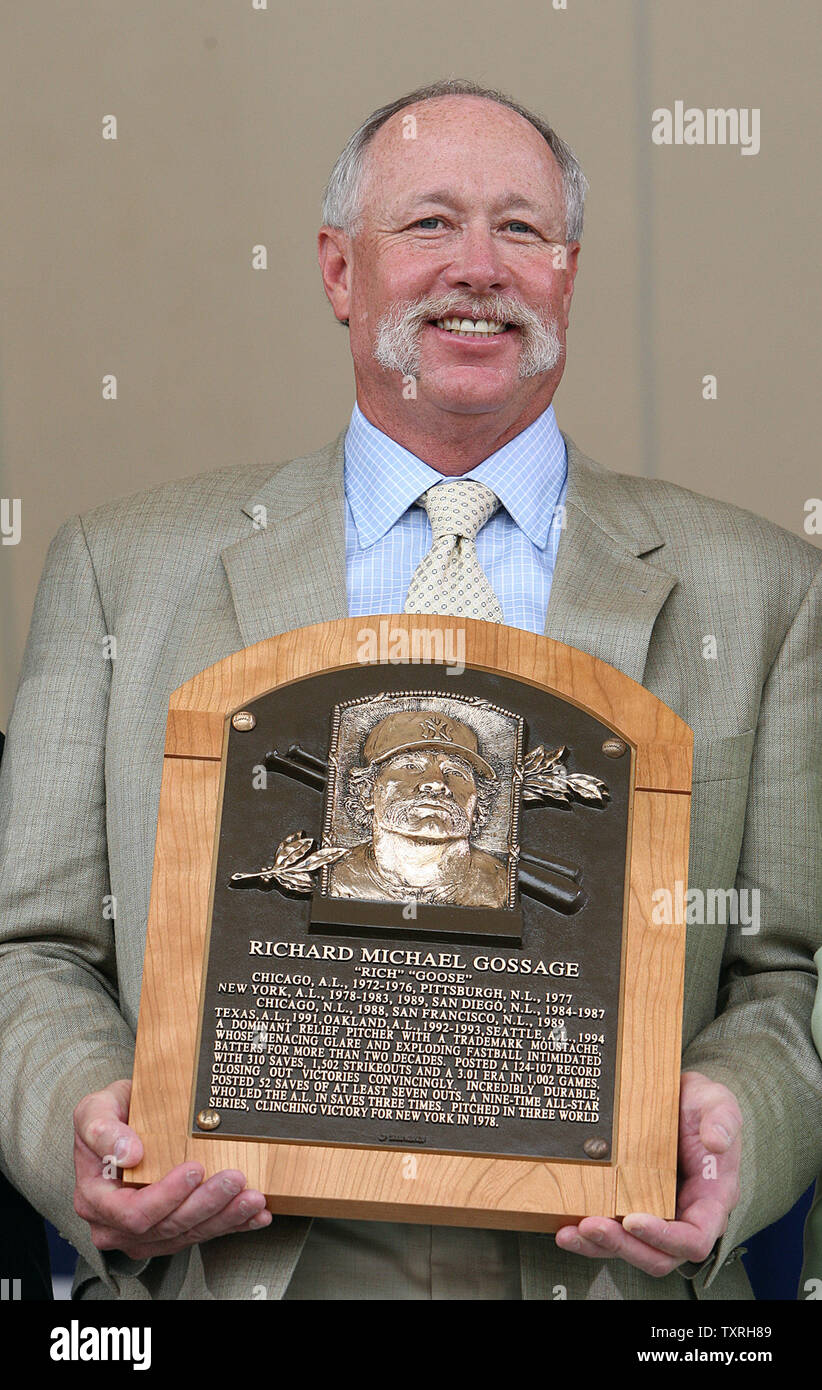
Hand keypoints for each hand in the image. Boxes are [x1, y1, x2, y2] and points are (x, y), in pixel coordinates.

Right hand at [73, 1078, 271, 1257]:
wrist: (119, 1125)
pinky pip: (201, 1233)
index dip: (167, 1196)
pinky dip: (232, 1224)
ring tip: (253, 1198)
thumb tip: (128, 1154)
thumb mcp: (94, 1110)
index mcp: (95, 1200)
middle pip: (167, 1227)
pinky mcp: (169, 1232)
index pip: (133, 1212)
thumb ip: (103, 1130)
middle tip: (235, 1179)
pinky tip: (255, 1216)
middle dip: (206, 1204)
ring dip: (225, 1217)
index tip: (195, 1168)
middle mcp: (116, 1225)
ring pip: (188, 1233)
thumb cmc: (107, 1117)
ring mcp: (144, 1233)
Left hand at [555, 1070, 741, 1276]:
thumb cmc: (701, 1105)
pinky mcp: (634, 1207)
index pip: (695, 1238)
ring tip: (569, 1233)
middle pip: (658, 1255)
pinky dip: (590, 1237)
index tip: (633, 1219)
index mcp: (712, 1200)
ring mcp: (659, 1216)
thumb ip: (722, 1119)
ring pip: (632, 1250)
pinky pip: (615, 1233)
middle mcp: (686, 1217)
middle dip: (623, 1246)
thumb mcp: (717, 1101)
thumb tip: (717, 1141)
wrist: (677, 1097)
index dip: (666, 1238)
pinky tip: (564, 1228)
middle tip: (591, 1226)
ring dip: (600, 1247)